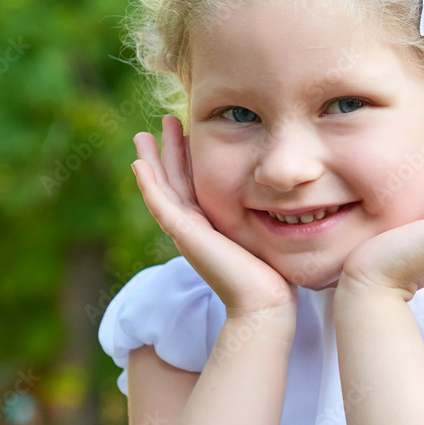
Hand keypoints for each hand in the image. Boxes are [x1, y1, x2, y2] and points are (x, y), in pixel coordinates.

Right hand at [132, 115, 296, 317]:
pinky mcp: (185, 236)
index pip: (192, 185)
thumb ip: (261, 216)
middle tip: (162, 123)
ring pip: (160, 190)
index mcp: (209, 226)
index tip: (187, 132)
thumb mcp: (262, 233)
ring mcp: (186, 233)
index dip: (186, 158)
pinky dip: (148, 185)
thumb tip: (283, 198)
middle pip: (172, 182)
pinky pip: (161, 205)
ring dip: (151, 162)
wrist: (266, 301)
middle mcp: (193, 228)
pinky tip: (140, 165)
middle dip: (166, 152)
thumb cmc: (272, 274)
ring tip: (143, 136)